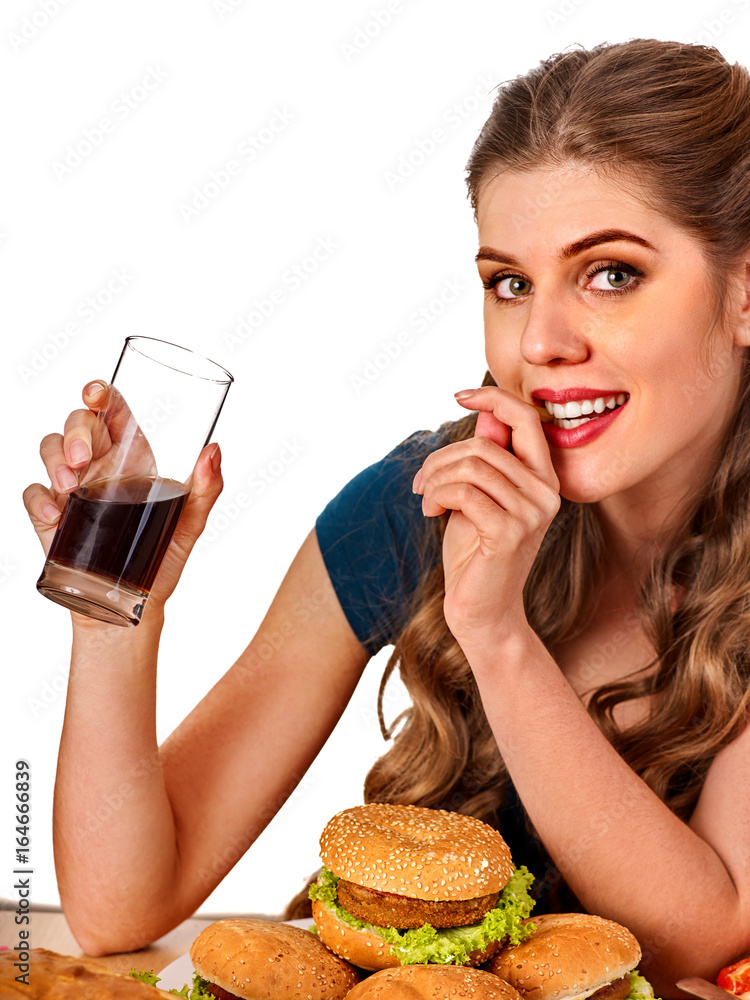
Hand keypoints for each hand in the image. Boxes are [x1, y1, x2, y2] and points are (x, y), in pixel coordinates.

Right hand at [22, 381, 224, 613]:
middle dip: (75, 431)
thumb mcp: (190, 524)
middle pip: (77, 423)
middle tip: (84, 459)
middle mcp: (100, 465)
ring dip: (55, 459)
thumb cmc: (162, 560)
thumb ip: (206, 489)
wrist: (134, 604)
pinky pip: (33, 493)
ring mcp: (73, 488)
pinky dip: (39, 499)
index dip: (100, 392)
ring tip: (71, 486)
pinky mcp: (52, 515)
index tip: (95, 393)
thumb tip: (214, 451)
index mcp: (133, 456)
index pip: (113, 410)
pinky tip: (55, 515)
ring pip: (50, 448)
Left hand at [413, 386, 559, 653]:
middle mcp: (546, 492)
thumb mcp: (476, 497)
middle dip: (441, 458)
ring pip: (471, 466)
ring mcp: (532, 513)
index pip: (526, 418)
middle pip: (485, 444)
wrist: (481, 611)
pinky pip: (464, 492)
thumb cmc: (474, 554)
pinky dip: (437, 496)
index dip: (492, 398)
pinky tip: (430, 513)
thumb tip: (486, 417)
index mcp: (542, 478)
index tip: (457, 396)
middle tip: (421, 483)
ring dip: (434, 479)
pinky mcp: (510, 532)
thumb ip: (486, 459)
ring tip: (425, 499)